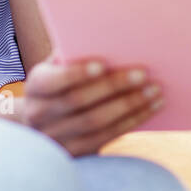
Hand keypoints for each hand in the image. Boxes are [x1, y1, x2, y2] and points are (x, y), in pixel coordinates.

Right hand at [20, 56, 162, 156]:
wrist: (44, 123)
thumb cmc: (60, 82)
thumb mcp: (58, 66)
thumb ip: (73, 54)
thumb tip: (104, 37)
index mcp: (35, 87)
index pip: (52, 81)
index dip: (76, 74)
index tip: (102, 64)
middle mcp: (40, 115)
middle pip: (79, 101)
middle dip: (113, 86)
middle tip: (143, 73)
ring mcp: (57, 138)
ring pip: (97, 122)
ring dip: (130, 105)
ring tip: (155, 90)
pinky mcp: (77, 153)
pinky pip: (108, 136)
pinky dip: (133, 120)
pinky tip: (152, 107)